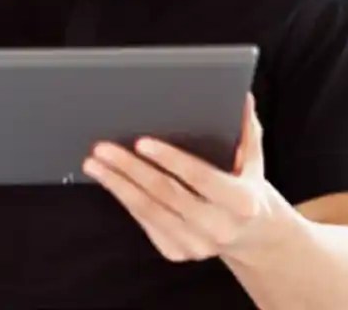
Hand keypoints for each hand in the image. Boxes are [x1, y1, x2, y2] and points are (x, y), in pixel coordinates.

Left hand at [82, 93, 279, 262]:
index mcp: (242, 203)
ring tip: (94, 163)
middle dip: (130, 168)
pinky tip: (109, 179)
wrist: (250, 236)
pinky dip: (124, 198)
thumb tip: (241, 96)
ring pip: (148, 210)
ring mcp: (197, 245)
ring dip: (117, 184)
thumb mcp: (253, 160)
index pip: (201, 177)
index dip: (170, 159)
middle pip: (167, 194)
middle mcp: (219, 228)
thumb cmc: (245, 187)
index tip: (141, 142)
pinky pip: (144, 221)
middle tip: (103, 148)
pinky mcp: (177, 252)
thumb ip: (246, 130)